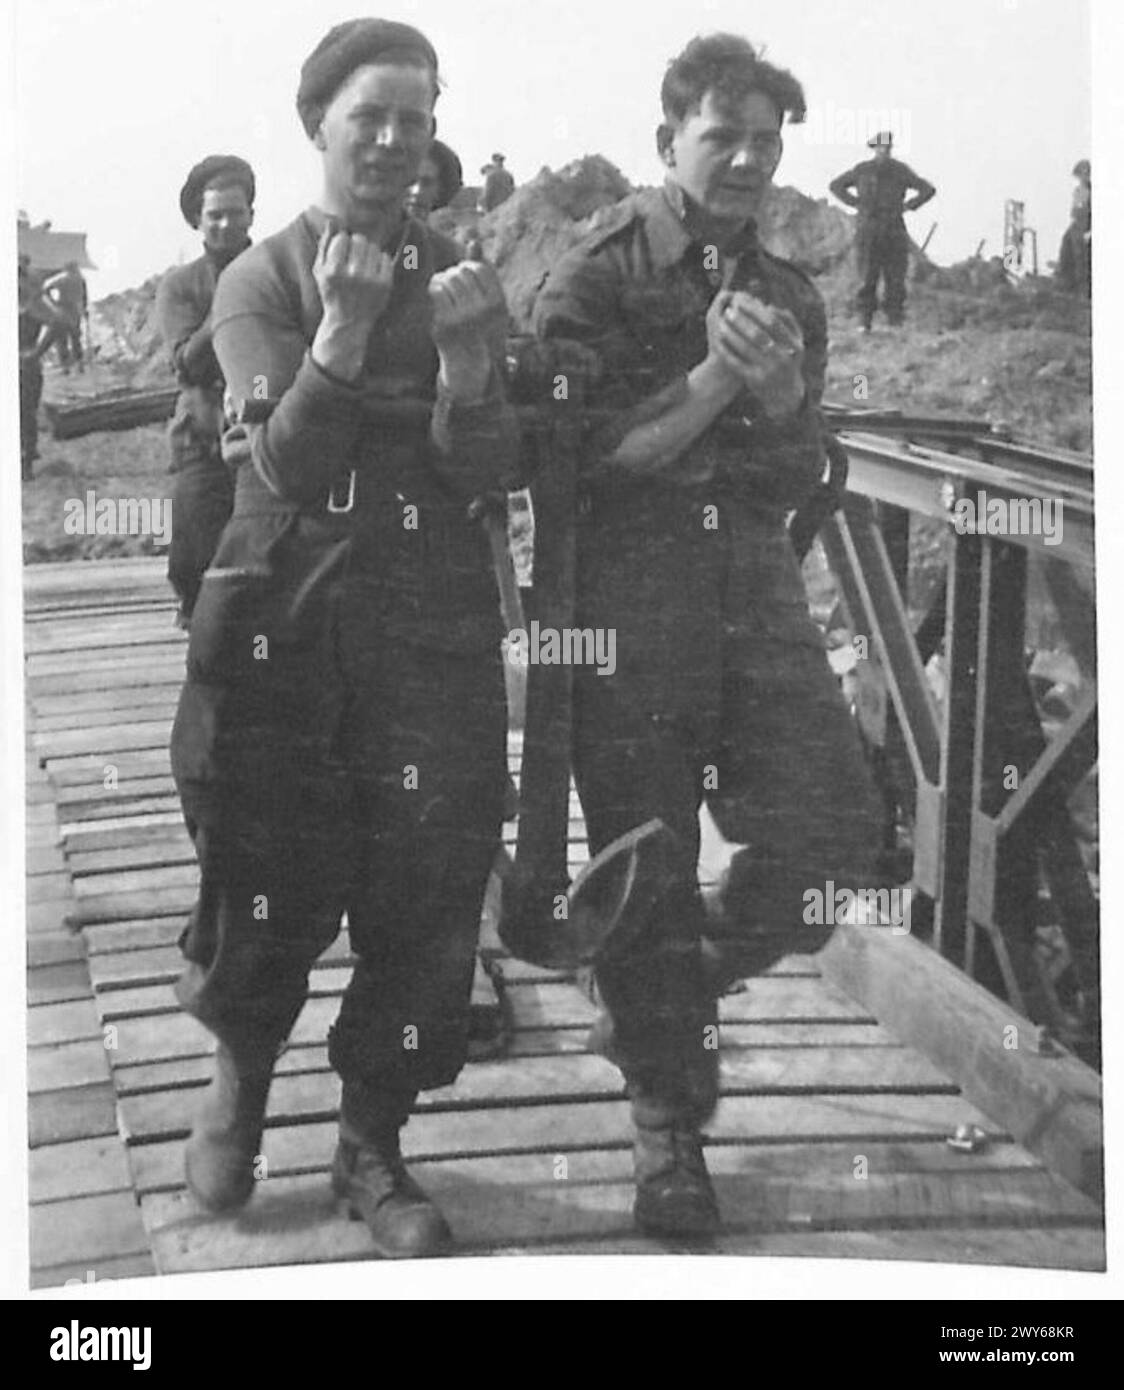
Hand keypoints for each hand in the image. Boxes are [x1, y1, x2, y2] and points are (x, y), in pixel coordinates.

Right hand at [313, 222, 394, 329]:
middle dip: (357, 245)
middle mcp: (353, 274)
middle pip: (360, 239)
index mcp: (334, 270)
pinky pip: (385, 257)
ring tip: (363, 266)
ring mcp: (370, 280)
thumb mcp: (319, 271)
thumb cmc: (332, 293)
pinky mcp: (385, 284)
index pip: (343, 237)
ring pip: (374, 247)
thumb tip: (332, 221)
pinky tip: (373, 272)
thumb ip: (324, 245)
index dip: (343, 243)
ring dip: (368, 252)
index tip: (342, 254)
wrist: (348, 322)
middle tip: (354, 258)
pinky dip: (380, 261)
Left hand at [430, 261, 508, 400]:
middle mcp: (482, 312)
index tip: (468, 279)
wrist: (468, 359)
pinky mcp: (444, 323)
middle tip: (454, 285)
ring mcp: (462, 319)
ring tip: (445, 289)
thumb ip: (483, 268)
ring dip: (443, 279)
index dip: (470, 268)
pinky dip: (434, 289)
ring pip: (448, 279)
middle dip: (455, 274)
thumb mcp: (489, 298)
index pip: (479, 268)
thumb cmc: (480, 323)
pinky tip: (436, 295)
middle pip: (462, 271)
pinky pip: (435, 291)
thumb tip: (472, 239)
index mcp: (498, 304)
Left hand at [703, 290, 805, 417]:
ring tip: (721, 324)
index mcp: (794, 345)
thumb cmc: (788, 361)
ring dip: (731, 334)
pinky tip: (718, 341)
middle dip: (741, 321)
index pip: (772, 321)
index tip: (743, 301)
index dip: (756, 310)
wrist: (785, 396)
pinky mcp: (755, 381)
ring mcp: (768, 371)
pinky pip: (737, 363)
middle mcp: (782, 358)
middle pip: (758, 334)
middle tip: (728, 311)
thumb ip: (788, 322)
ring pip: (745, 348)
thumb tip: (769, 306)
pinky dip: (727, 351)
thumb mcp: (796, 343)